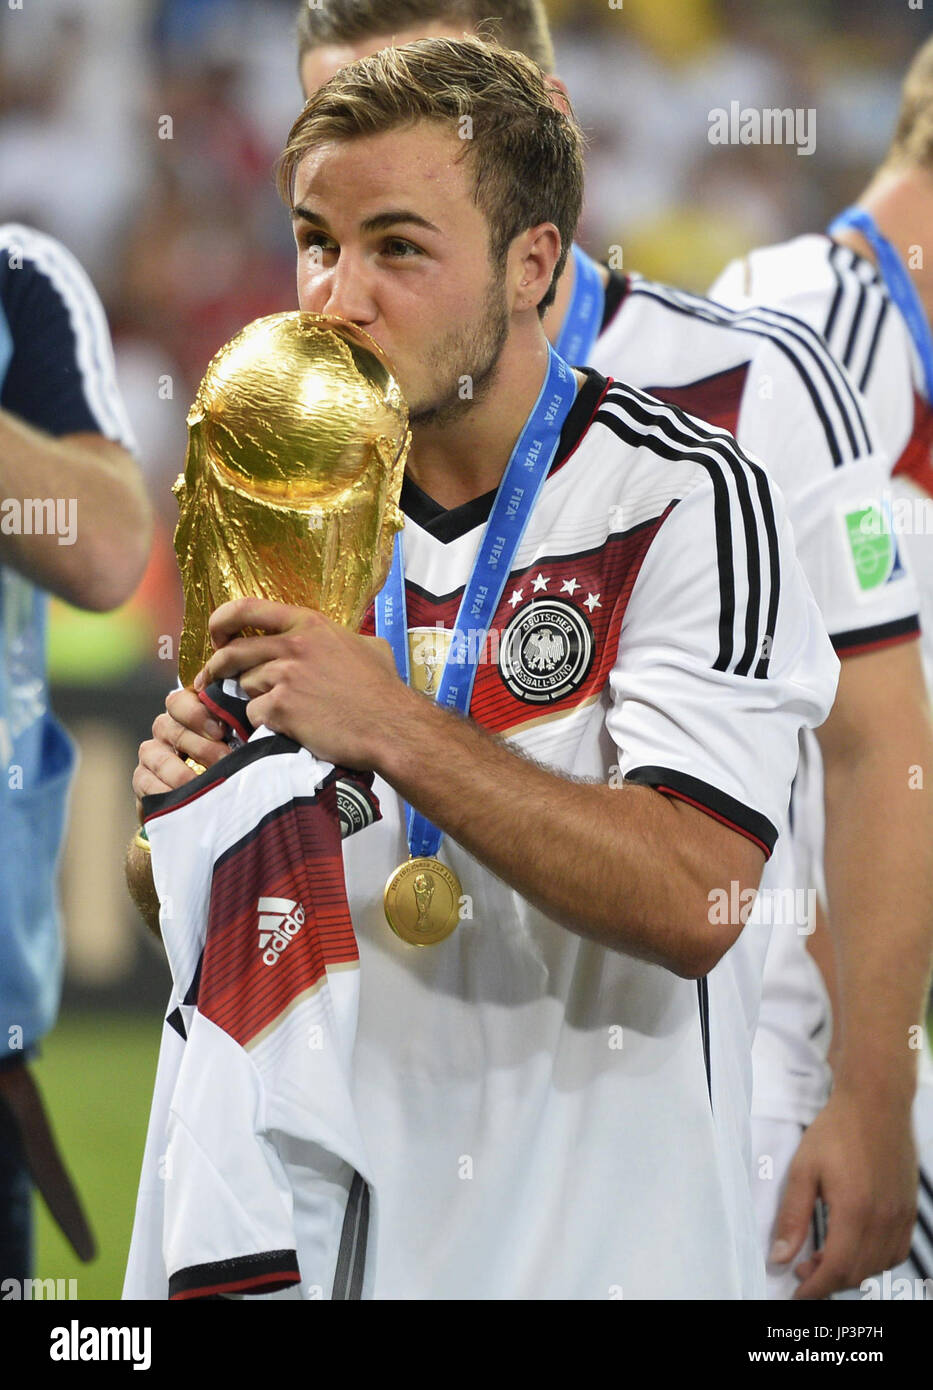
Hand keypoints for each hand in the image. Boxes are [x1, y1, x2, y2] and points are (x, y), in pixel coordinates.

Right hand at [132, 687, 229, 817]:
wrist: (207, 801)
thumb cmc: (228, 764)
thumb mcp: (236, 744)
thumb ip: (239, 732)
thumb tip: (257, 730)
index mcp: (186, 714)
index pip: (180, 701)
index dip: (197, 713)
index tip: (221, 730)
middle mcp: (165, 729)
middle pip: (170, 727)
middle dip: (201, 746)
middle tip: (224, 759)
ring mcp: (151, 753)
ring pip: (158, 755)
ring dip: (183, 772)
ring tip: (206, 783)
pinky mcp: (142, 778)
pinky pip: (146, 780)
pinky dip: (166, 790)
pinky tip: (185, 798)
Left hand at [194, 597, 407, 769]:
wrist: (391, 727)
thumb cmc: (384, 690)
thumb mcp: (368, 647)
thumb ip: (342, 638)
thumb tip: (336, 640)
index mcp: (309, 624)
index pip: (246, 608)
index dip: (221, 621)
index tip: (217, 636)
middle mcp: (292, 645)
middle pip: (233, 651)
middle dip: (217, 667)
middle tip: (213, 679)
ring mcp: (283, 677)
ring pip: (243, 685)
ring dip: (252, 699)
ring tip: (272, 710)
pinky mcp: (280, 708)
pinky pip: (253, 714)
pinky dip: (263, 723)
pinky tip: (283, 728)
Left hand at [768, 1087, 916, 1298]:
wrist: (876, 1102)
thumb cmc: (837, 1130)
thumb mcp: (803, 1170)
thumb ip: (792, 1217)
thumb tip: (781, 1256)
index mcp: (855, 1211)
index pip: (836, 1268)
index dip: (814, 1288)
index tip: (797, 1292)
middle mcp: (884, 1219)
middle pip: (857, 1272)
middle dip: (828, 1279)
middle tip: (802, 1267)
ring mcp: (901, 1216)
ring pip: (878, 1266)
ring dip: (851, 1271)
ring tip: (824, 1256)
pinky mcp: (909, 1209)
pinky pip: (896, 1251)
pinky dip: (875, 1260)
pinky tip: (855, 1246)